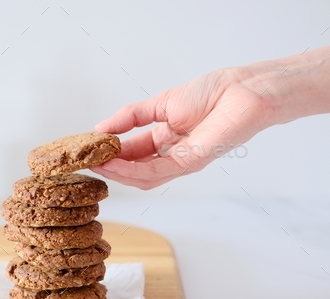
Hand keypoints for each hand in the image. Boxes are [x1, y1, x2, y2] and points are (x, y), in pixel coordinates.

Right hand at [91, 67, 271, 189]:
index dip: (109, 153)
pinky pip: (156, 172)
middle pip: (134, 169)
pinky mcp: (189, 162)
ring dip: (117, 172)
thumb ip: (131, 116)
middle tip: (87, 161)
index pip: (131, 152)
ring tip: (96, 164)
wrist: (242, 90)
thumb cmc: (212, 93)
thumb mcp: (160, 103)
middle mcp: (170, 154)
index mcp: (164, 140)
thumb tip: (101, 128)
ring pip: (141, 176)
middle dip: (109, 166)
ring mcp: (180, 162)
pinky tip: (115, 164)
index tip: (89, 150)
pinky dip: (132, 170)